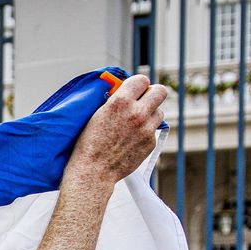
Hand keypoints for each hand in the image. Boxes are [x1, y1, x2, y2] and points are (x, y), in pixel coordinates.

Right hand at [63, 74, 168, 194]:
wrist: (94, 170)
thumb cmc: (90, 142)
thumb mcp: (98, 113)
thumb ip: (116, 100)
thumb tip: (126, 91)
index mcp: (121, 101)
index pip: (142, 80)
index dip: (139, 84)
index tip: (136, 89)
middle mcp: (137, 112)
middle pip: (160, 92)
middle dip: (153, 93)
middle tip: (145, 99)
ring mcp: (146, 129)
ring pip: (159, 112)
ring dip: (150, 114)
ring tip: (135, 122)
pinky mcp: (150, 142)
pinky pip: (153, 130)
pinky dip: (145, 132)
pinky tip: (131, 138)